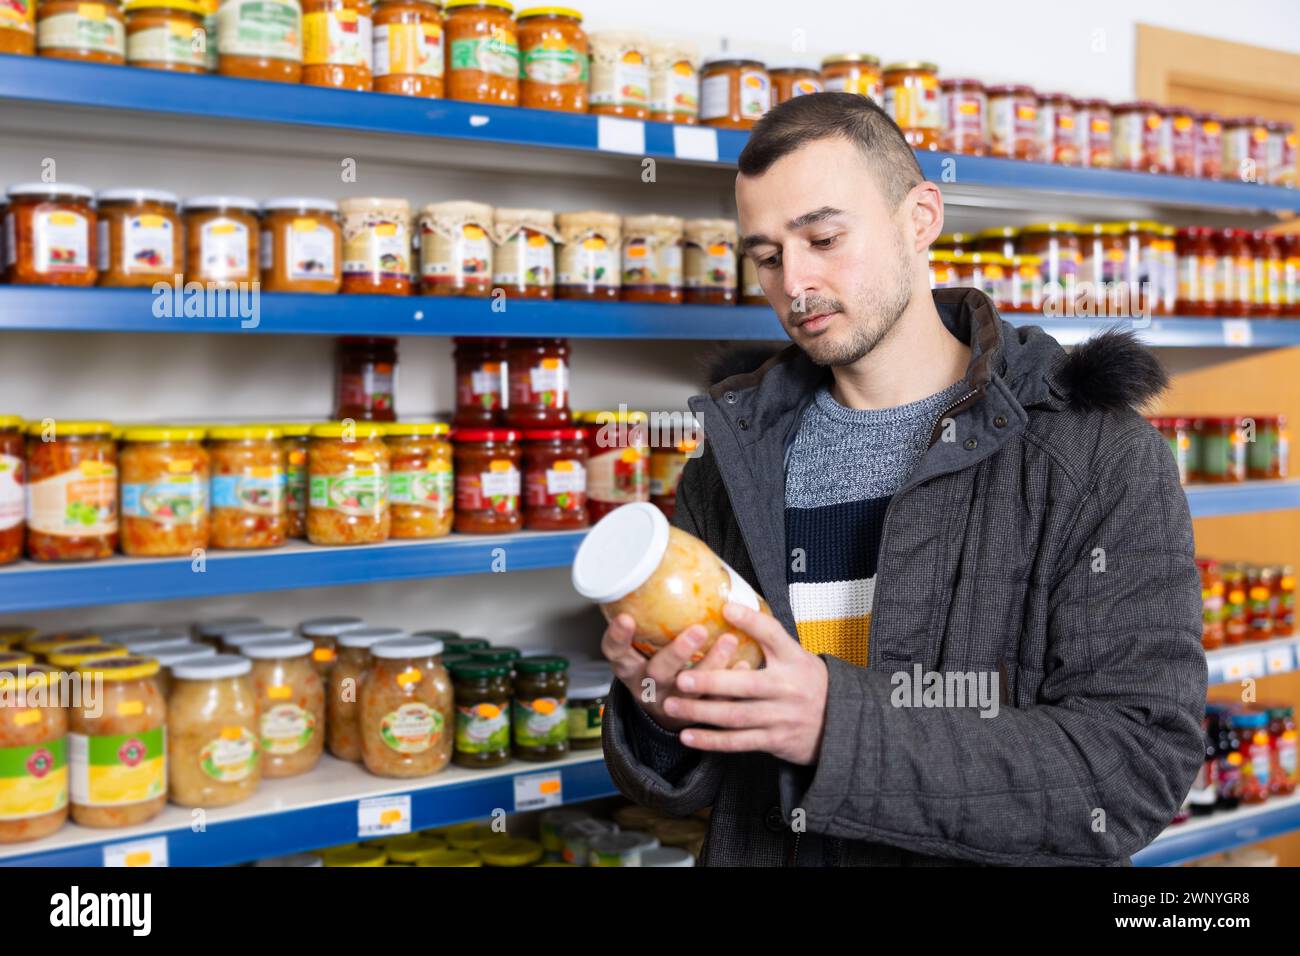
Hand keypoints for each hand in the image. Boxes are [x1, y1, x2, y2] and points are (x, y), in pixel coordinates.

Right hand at [601, 613, 745, 733]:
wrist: (665, 714)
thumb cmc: (656, 665)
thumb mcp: (641, 650)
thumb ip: (650, 622)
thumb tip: (671, 570)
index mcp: (629, 667)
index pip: (615, 652)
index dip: (617, 637)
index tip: (626, 618)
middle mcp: (647, 686)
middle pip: (658, 672)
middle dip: (678, 652)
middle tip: (698, 630)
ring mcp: (672, 703)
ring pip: (690, 689)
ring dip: (711, 664)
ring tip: (728, 640)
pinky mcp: (695, 714)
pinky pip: (715, 702)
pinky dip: (731, 685)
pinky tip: (744, 665)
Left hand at [665, 602, 828, 765]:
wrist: (840, 723)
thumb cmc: (808, 682)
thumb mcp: (796, 654)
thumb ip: (767, 636)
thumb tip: (729, 606)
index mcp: (793, 660)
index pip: (773, 635)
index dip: (751, 622)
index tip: (725, 608)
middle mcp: (787, 688)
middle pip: (746, 684)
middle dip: (710, 682)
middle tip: (680, 678)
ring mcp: (780, 717)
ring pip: (736, 716)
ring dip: (701, 712)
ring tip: (672, 705)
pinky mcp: (774, 740)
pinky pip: (738, 742)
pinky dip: (711, 740)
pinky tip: (688, 736)